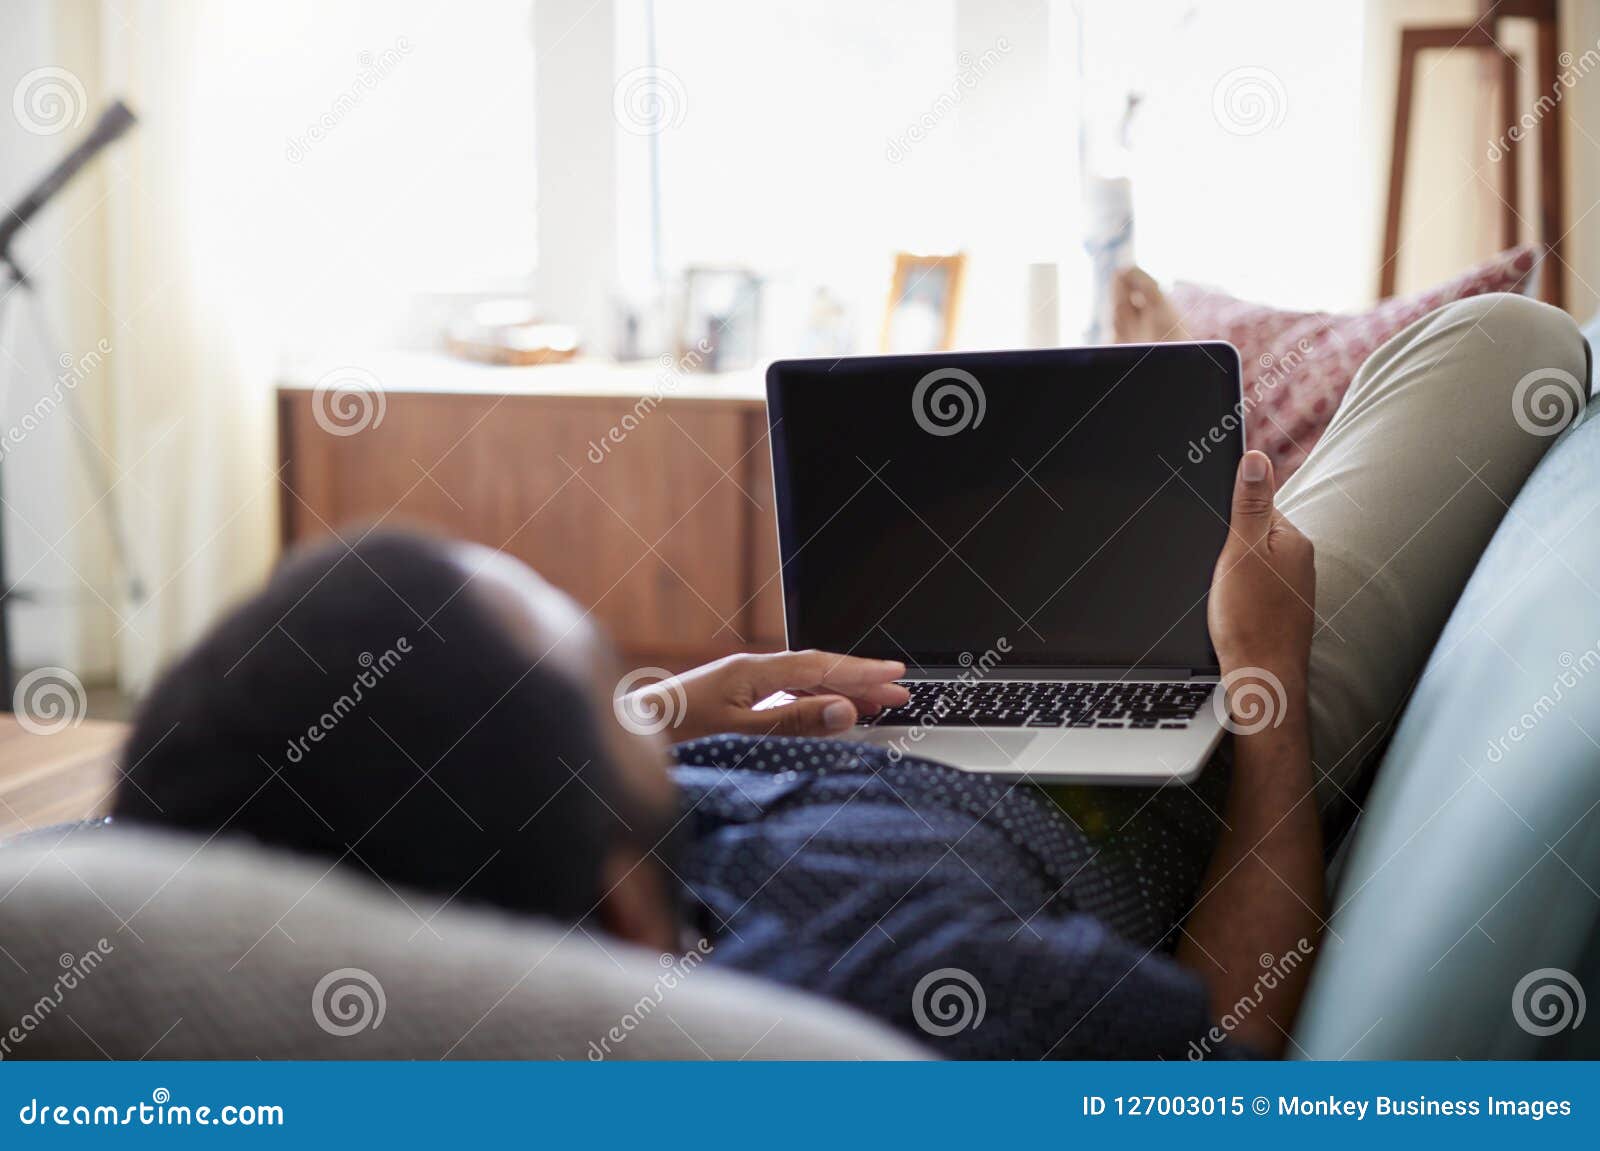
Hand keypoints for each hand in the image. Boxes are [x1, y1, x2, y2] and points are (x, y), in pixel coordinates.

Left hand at [629, 650, 909, 741]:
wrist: (632, 728)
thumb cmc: (676, 728)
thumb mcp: (741, 728)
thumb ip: (793, 720)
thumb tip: (843, 710)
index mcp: (755, 669)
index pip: (821, 666)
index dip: (861, 670)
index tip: (895, 674)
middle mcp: (752, 669)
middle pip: (818, 670)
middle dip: (860, 680)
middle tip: (899, 692)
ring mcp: (745, 682)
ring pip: (805, 682)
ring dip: (841, 691)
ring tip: (874, 704)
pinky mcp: (738, 696)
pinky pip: (788, 693)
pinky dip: (815, 701)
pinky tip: (827, 711)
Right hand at [1207, 450, 1314, 686]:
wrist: (1261, 680)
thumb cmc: (1249, 620)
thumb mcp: (1239, 551)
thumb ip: (1248, 504)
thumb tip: (1257, 457)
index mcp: (1292, 538)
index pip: (1255, 508)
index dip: (1226, 523)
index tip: (1217, 547)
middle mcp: (1300, 560)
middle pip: (1252, 536)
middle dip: (1228, 550)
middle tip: (1219, 578)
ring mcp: (1294, 587)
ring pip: (1252, 565)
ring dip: (1233, 576)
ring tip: (1226, 600)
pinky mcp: (1283, 610)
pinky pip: (1255, 590)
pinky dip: (1239, 597)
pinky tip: (1232, 615)